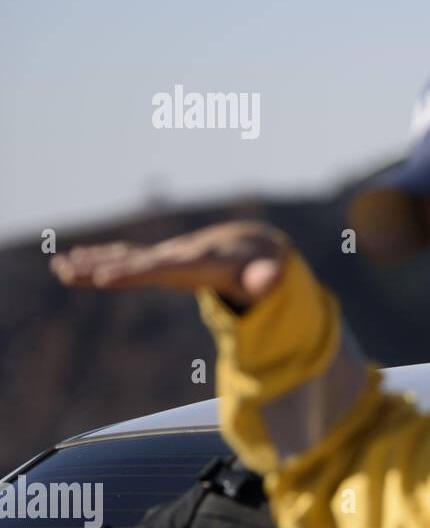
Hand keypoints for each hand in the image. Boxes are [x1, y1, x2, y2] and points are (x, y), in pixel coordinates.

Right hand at [49, 221, 290, 307]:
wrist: (250, 245)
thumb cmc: (260, 266)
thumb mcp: (268, 273)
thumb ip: (268, 278)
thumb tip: (270, 282)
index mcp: (202, 261)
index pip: (165, 268)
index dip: (136, 272)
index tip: (104, 278)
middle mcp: (178, 255)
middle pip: (137, 263)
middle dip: (103, 267)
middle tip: (70, 271)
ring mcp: (165, 256)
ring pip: (125, 260)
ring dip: (92, 263)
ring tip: (60, 267)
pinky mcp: (158, 261)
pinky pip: (124, 261)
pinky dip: (98, 262)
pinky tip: (70, 265)